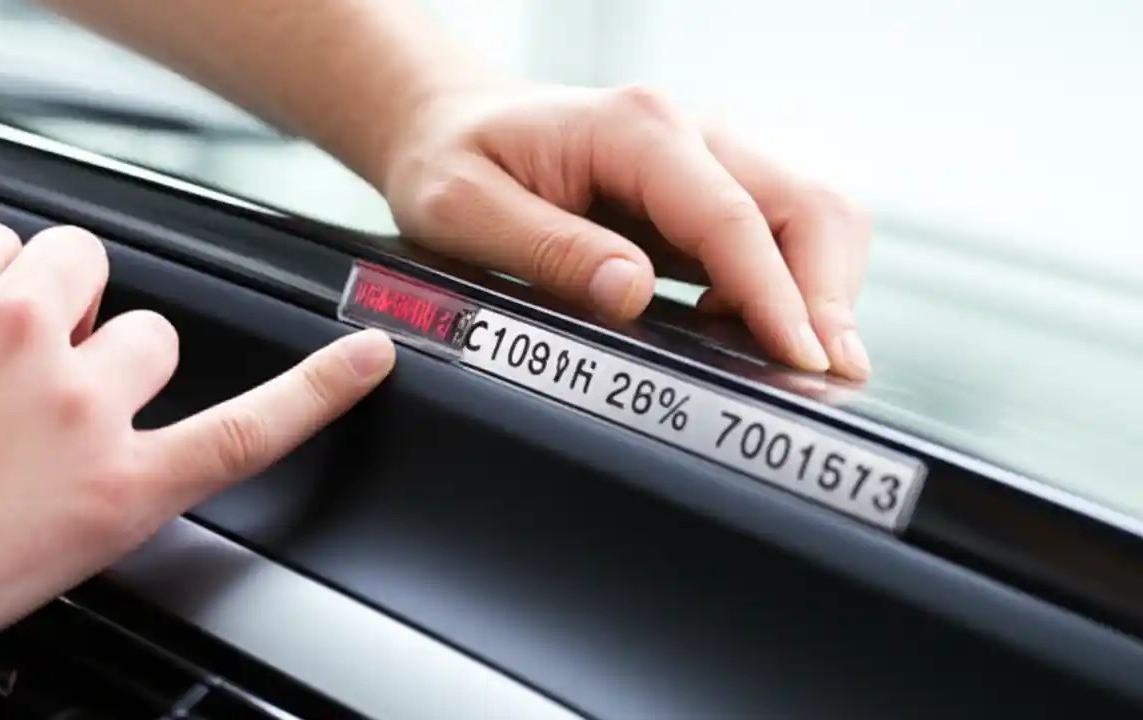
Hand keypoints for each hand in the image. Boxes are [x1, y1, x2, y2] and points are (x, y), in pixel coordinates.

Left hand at [0, 223, 394, 687]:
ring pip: (80, 264)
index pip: (250, 429)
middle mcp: (76, 401)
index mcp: (110, 490)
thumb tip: (104, 429)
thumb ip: (98, 482)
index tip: (370, 354)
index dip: (321, 388)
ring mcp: (7, 333)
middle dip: (106, 353)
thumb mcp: (36, 553)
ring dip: (47, 295)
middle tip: (42, 388)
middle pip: (154, 333)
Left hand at [382, 82, 871, 379]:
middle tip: (830, 376)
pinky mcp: (703, 193)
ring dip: (824, 288)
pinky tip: (759, 336)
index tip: (801, 359)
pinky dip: (791, 285)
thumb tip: (631, 294)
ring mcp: (704, 160)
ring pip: (809, 214)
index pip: (731, 215)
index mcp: (635, 129)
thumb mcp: (463, 209)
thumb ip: (549, 248)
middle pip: (804, 204)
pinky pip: (776, 233)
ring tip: (806, 364)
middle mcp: (687, 133)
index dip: (774, 292)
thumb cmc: (449, 158)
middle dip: (830, 292)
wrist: (449, 122)